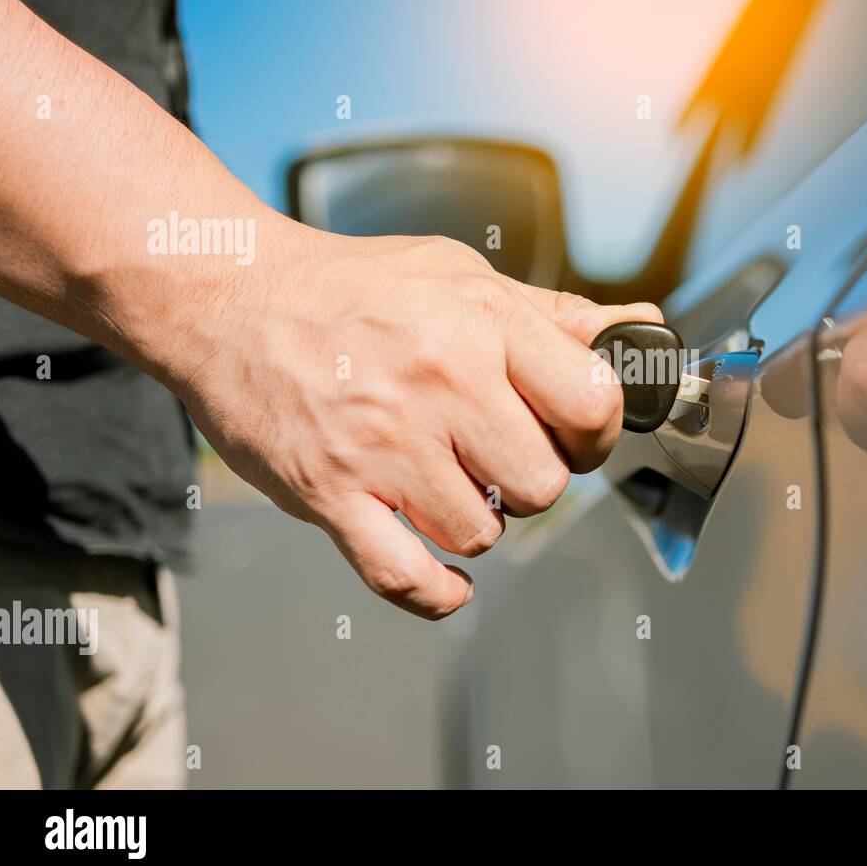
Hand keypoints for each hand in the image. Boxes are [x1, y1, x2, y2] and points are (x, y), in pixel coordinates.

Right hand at [178, 232, 659, 618]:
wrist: (228, 296)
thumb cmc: (349, 286)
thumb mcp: (459, 273)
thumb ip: (550, 314)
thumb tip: (638, 330)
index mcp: (480, 323)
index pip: (592, 402)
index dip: (596, 430)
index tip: (575, 433)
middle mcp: (440, 383)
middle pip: (543, 484)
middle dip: (532, 481)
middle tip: (501, 459)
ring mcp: (383, 445)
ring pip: (481, 532)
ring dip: (475, 522)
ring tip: (445, 484)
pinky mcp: (330, 493)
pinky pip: (404, 576)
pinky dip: (435, 592)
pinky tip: (446, 577)